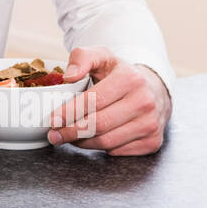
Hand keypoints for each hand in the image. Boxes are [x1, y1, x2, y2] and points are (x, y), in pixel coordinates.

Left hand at [46, 46, 171, 154]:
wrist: (153, 91)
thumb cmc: (121, 74)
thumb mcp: (102, 56)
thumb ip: (81, 58)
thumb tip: (68, 76)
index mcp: (130, 79)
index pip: (94, 100)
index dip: (70, 112)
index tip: (53, 119)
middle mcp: (144, 102)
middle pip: (99, 124)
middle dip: (71, 131)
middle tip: (54, 134)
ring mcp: (150, 124)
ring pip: (106, 142)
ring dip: (82, 142)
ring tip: (68, 135)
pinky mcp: (152, 142)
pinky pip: (116, 151)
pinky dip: (99, 148)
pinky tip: (91, 138)